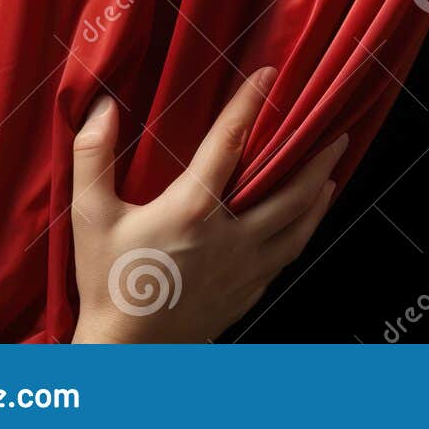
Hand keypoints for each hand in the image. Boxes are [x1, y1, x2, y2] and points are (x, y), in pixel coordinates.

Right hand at [70, 67, 348, 342]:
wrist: (127, 354)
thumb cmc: (108, 282)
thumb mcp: (89, 216)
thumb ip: (94, 157)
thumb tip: (102, 105)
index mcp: (193, 210)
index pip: (228, 143)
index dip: (249, 103)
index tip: (268, 74)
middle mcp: (230, 236)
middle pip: (290, 190)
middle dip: (317, 158)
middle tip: (338, 133)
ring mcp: (246, 267)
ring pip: (299, 226)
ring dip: (319, 195)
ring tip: (333, 171)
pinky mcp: (250, 290)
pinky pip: (289, 254)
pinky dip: (305, 229)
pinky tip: (308, 219)